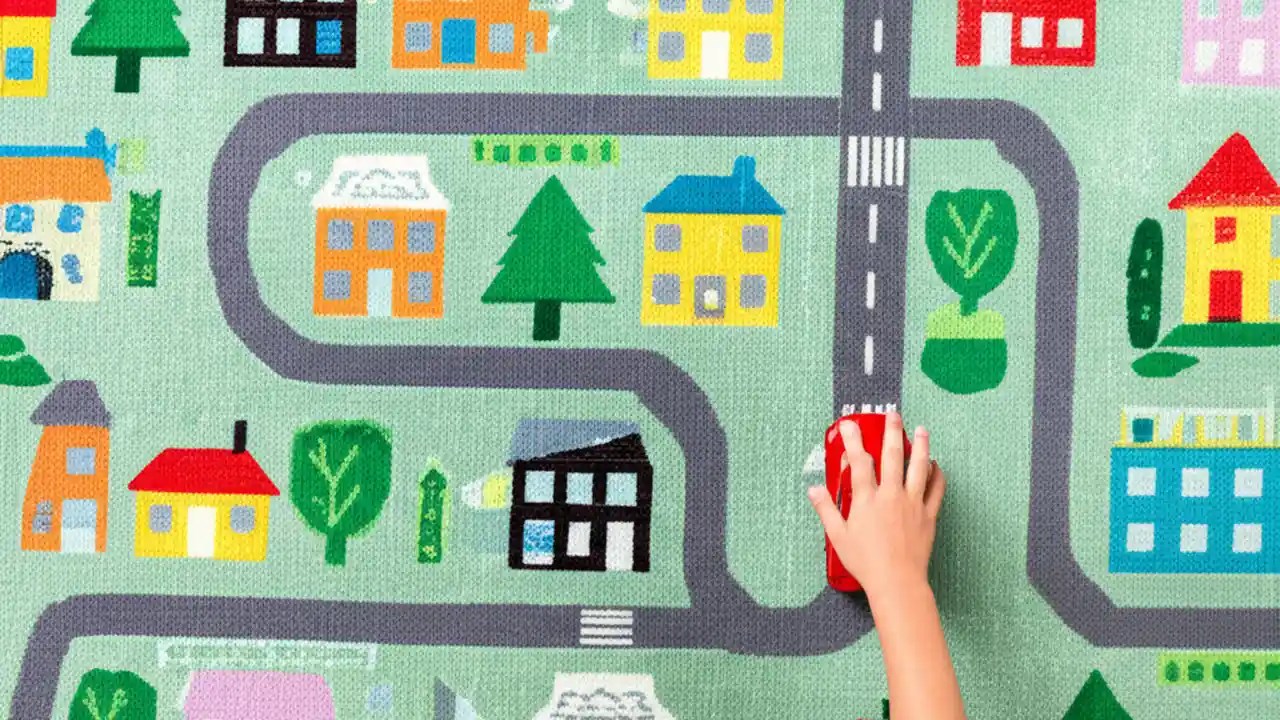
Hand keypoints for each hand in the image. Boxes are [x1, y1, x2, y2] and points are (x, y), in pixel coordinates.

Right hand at [807, 412, 946, 599]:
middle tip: (893, 414)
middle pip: (892, 456)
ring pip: (919, 467)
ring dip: (920, 446)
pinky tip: (936, 465)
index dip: (854, 440)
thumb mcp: (838, 536)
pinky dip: (938, 475)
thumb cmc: (866, 562)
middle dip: (892, 431)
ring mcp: (913, 504)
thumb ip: (826, 509)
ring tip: (921, 430)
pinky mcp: (928, 516)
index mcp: (867, 500)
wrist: (896, 582)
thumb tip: (814, 490)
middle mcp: (891, 496)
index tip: (851, 425)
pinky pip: (937, 490)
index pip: (859, 462)